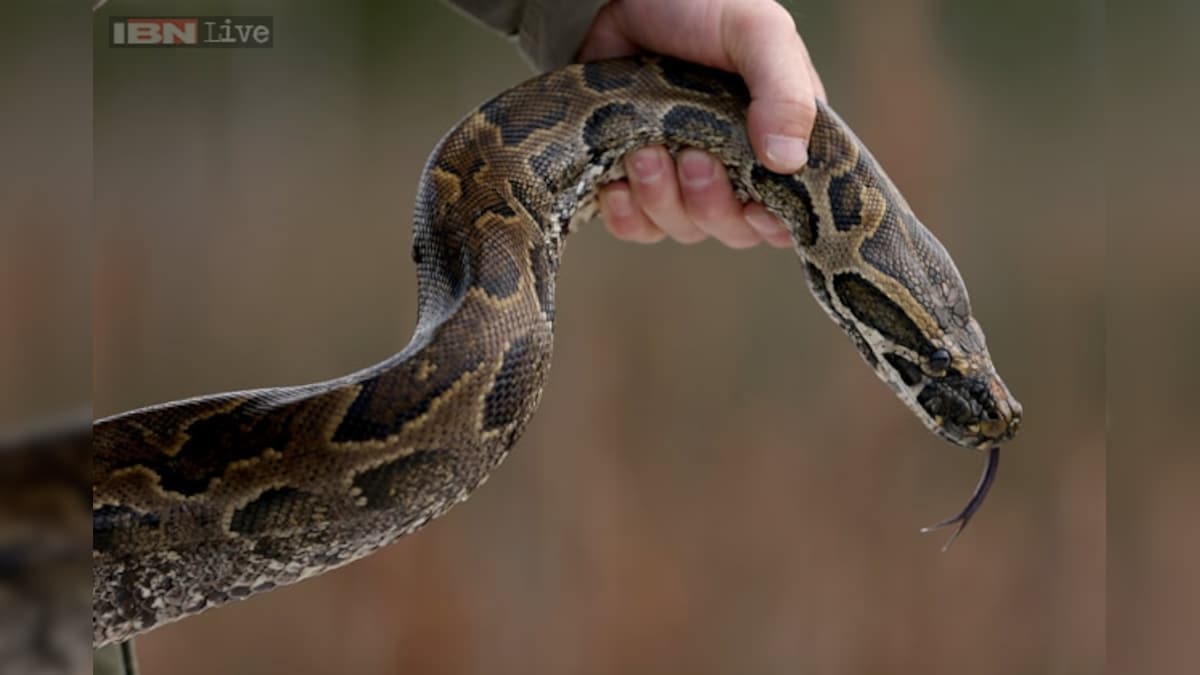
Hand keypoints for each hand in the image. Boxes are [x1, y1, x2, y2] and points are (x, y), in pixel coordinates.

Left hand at [578, 0, 826, 248]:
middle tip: (692, 157)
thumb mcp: (758, 33)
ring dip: (661, 199)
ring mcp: (680, 176)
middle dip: (710, 203)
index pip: (787, 212)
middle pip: (730, 229)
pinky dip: (626, 214)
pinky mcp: (633, 178)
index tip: (755, 209)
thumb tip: (789, 161)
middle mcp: (733, 167)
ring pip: (680, 227)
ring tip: (644, 151)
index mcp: (776, 139)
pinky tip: (615, 183)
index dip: (771, 224)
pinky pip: (634, 226)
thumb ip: (784, 92)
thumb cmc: (702, 6)